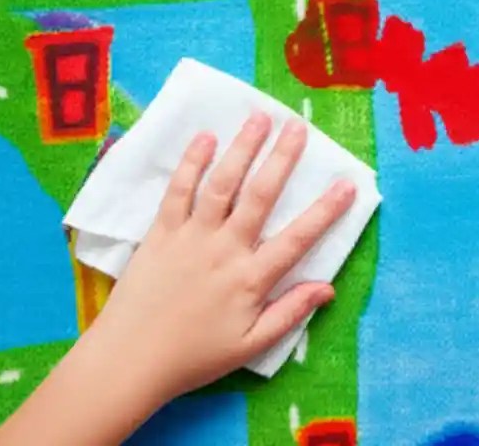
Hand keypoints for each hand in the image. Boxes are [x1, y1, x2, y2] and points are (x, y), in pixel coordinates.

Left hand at [86, 114, 355, 400]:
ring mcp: (190, 237)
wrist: (130, 360)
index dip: (325, 211)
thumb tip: (327, 287)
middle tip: (299, 127)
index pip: (297, 239)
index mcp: (250, 280)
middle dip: (282, 159)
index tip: (348, 184)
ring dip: (241, 148)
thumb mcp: (250, 345)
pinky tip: (205, 138)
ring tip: (259, 118)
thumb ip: (289, 313)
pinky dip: (191, 162)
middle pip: (259, 196)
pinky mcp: (160, 233)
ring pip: (221, 184)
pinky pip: (178, 191)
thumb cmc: (193, 357)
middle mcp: (224, 250)